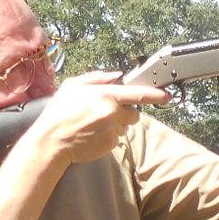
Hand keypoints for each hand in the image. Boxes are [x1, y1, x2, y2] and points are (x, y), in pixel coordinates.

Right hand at [33, 72, 169, 164]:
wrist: (51, 142)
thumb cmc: (59, 113)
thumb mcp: (73, 86)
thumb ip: (97, 78)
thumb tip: (117, 75)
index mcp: (105, 95)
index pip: (138, 94)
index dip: (156, 94)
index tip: (167, 95)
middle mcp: (112, 113)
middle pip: (134, 113)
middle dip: (124, 112)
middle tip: (104, 113)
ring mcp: (113, 130)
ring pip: (125, 126)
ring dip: (116, 124)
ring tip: (94, 124)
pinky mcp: (111, 144)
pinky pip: (117, 138)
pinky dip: (109, 136)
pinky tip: (92, 134)